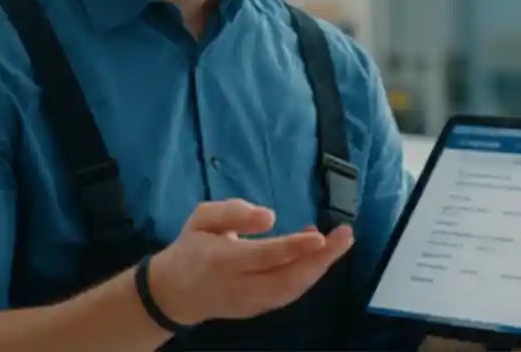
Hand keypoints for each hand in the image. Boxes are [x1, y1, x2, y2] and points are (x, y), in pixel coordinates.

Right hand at [146, 199, 353, 325]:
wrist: (174, 294)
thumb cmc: (191, 249)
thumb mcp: (201, 219)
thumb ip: (232, 212)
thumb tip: (270, 216)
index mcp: (223, 260)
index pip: (264, 256)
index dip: (293, 248)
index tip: (319, 235)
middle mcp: (241, 286)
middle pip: (287, 278)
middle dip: (321, 259)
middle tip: (346, 236)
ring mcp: (252, 303)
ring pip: (293, 290)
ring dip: (320, 268)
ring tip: (341, 243)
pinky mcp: (259, 309)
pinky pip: (289, 293)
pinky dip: (309, 275)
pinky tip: (320, 255)